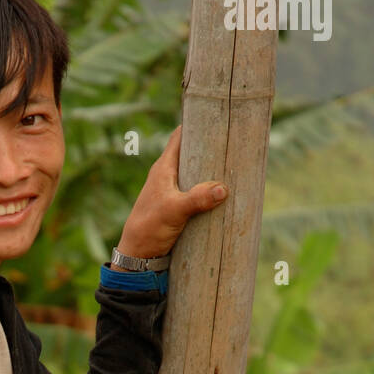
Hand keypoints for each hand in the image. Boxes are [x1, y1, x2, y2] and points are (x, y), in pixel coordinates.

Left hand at [116, 126, 227, 258]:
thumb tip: (223, 188)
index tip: (217, 117)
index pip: (180, 137)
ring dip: (211, 172)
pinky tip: (224, 193)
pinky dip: (208, 191)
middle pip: (192, 154)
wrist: (137, 256)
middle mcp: (167, 176)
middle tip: (236, 143)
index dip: (196, 125)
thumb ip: (197, 199)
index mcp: (163, 168)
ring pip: (195, 175)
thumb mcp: (174, 211)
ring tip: (236, 167)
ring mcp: (172, 192)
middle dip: (211, 149)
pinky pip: (196, 193)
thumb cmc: (149, 228)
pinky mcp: (177, 208)